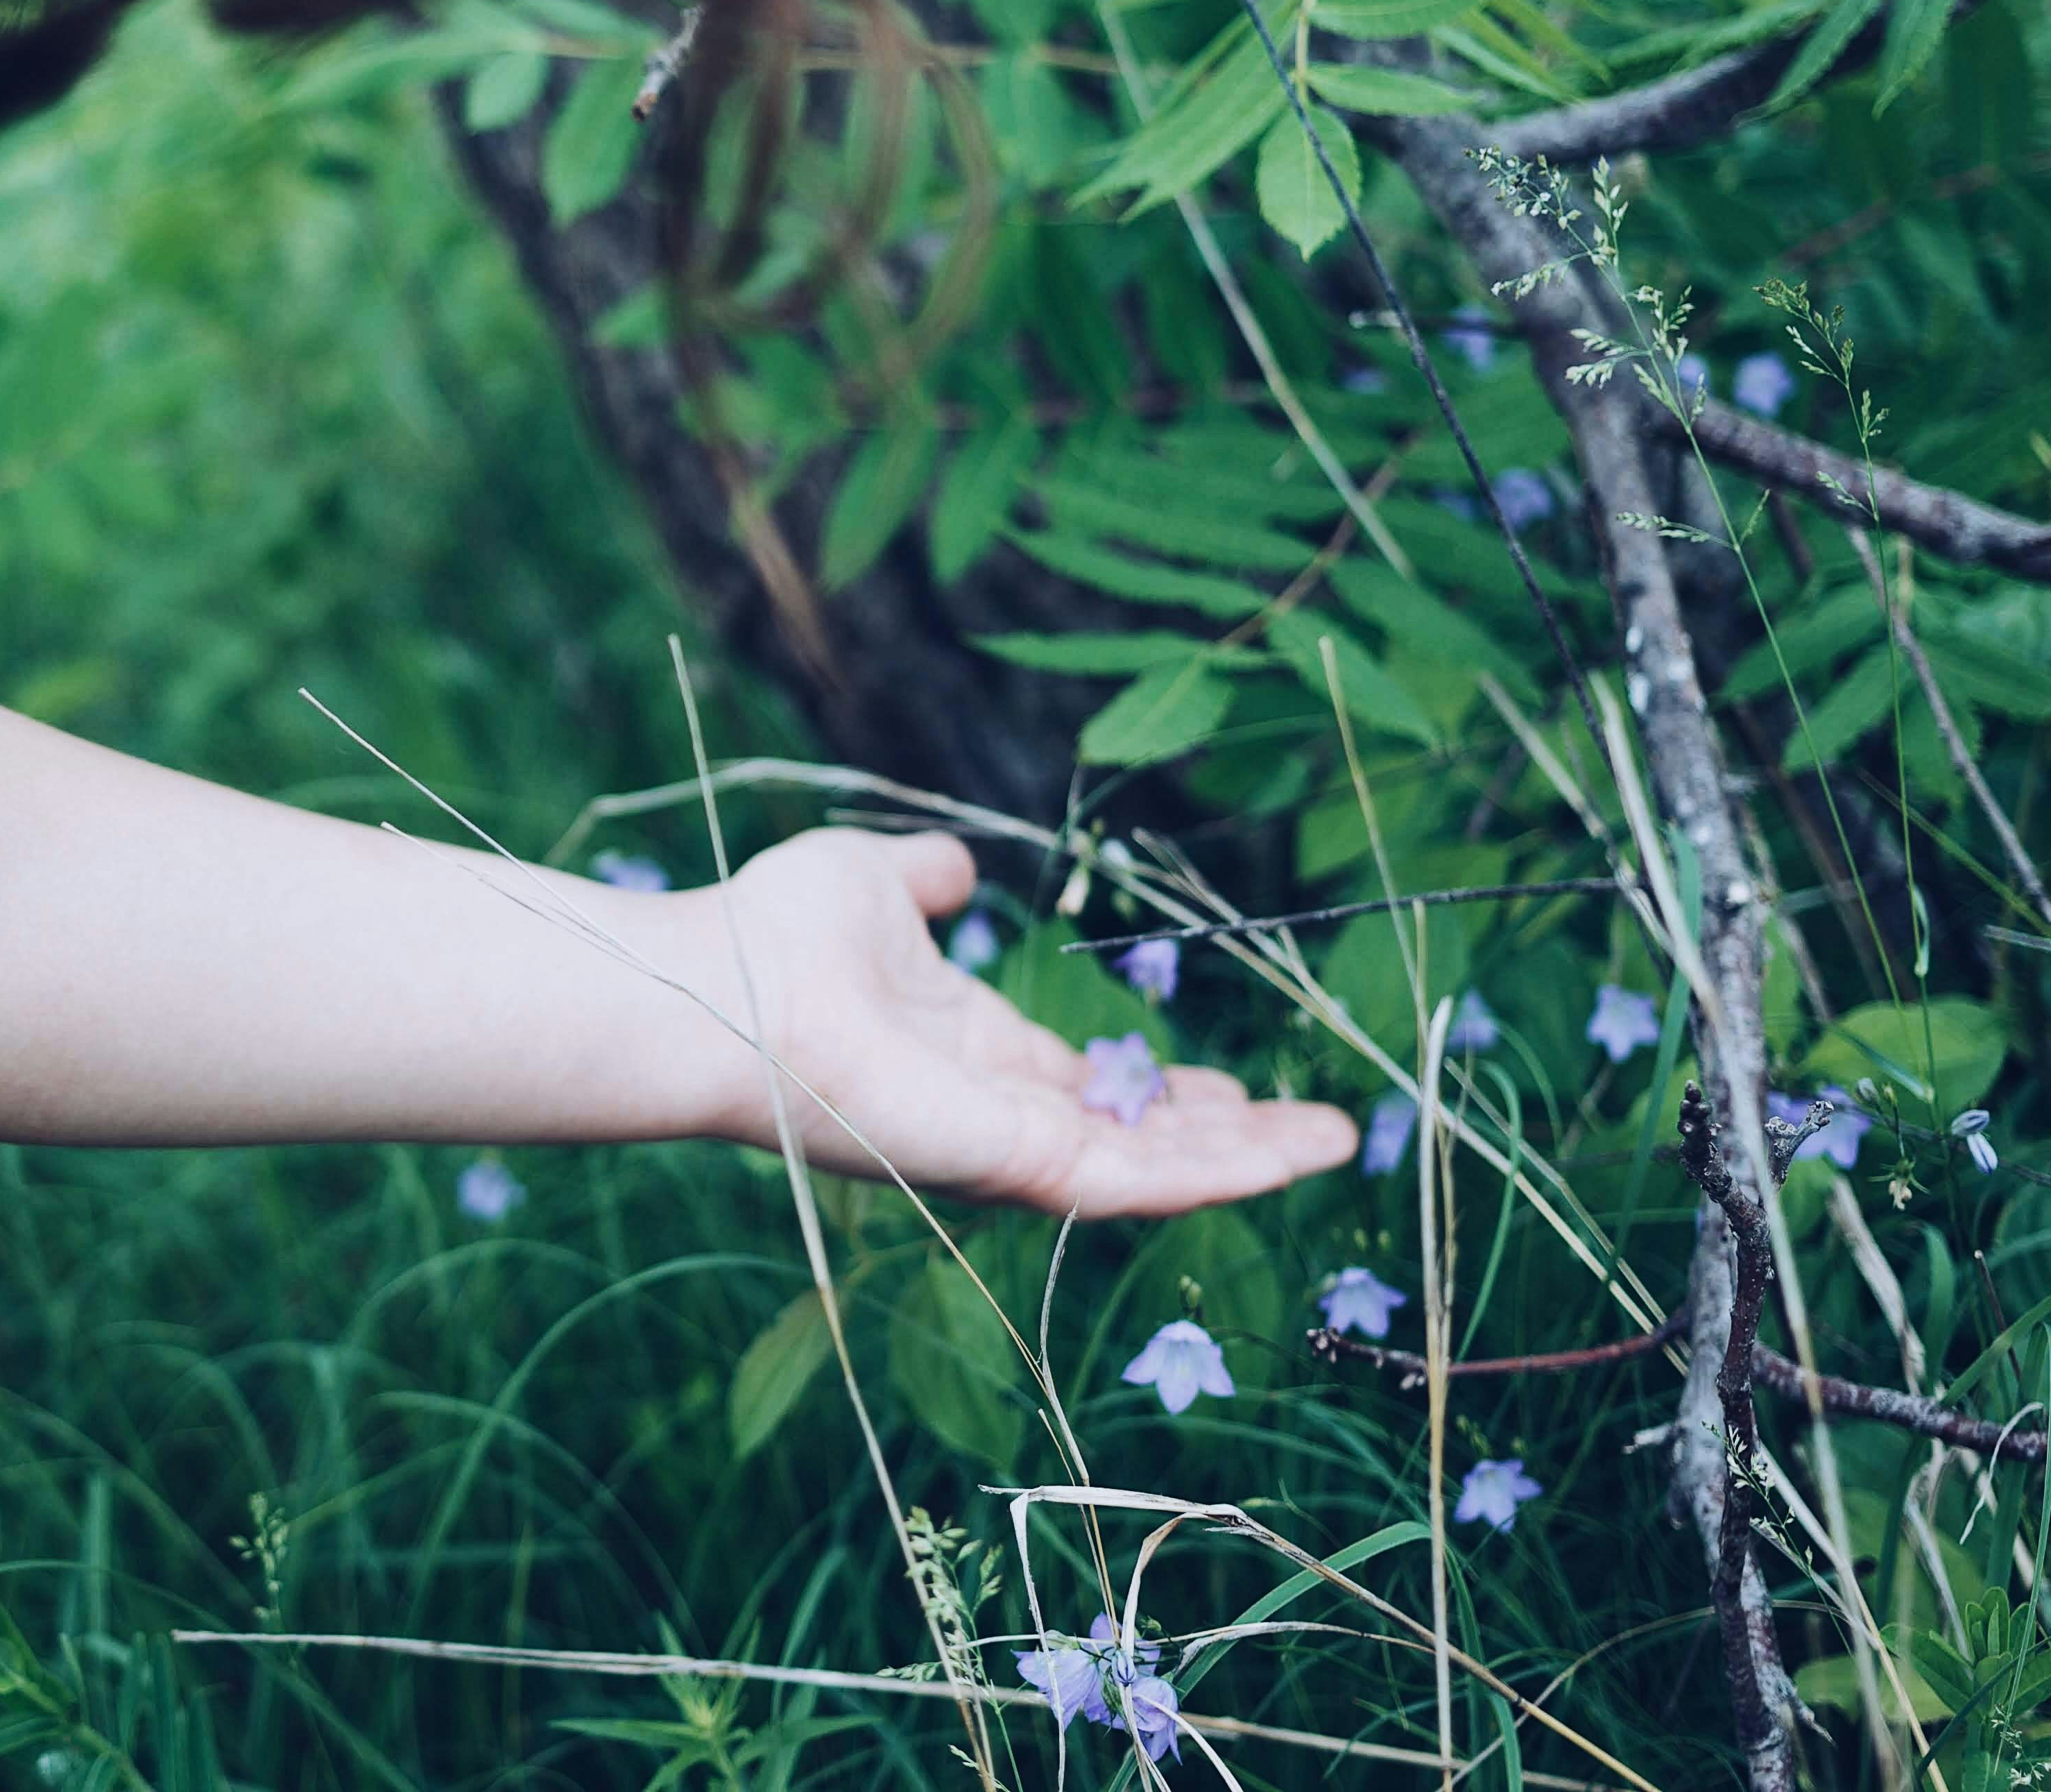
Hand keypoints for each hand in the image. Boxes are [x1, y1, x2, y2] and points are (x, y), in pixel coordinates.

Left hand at [682, 828, 1356, 1217]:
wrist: (716, 986)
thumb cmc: (771, 935)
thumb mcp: (873, 882)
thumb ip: (925, 881)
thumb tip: (958, 869)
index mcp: (966, 1052)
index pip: (1083, 1087)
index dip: (1161, 1092)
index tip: (1232, 1081)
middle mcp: (990, 1113)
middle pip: (1132, 1140)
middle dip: (1225, 1140)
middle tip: (1319, 1132)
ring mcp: (999, 1147)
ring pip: (1148, 1171)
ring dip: (1243, 1161)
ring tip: (1334, 1145)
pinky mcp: (1004, 1162)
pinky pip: (1126, 1181)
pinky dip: (1210, 1173)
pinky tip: (1282, 1160)